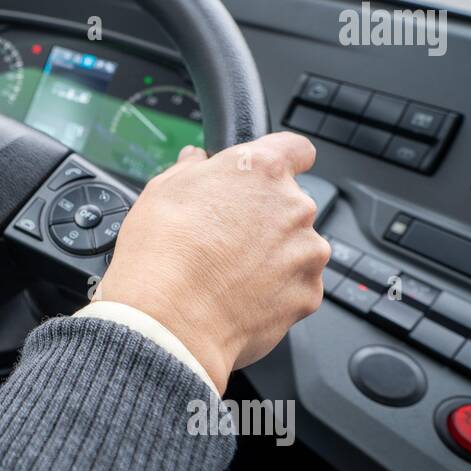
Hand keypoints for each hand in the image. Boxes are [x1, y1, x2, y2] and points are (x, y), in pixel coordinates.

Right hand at [95, 132, 329, 393]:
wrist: (170, 322)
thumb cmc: (162, 255)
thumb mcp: (161, 191)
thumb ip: (190, 168)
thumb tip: (196, 160)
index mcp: (261, 170)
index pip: (295, 148)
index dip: (283, 160)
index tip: (270, 174)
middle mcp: (293, 206)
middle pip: (290, 203)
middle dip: (264, 217)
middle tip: (225, 237)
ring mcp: (306, 252)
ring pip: (296, 246)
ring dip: (273, 254)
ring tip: (229, 273)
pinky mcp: (308, 293)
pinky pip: (297, 285)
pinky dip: (276, 290)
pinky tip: (240, 296)